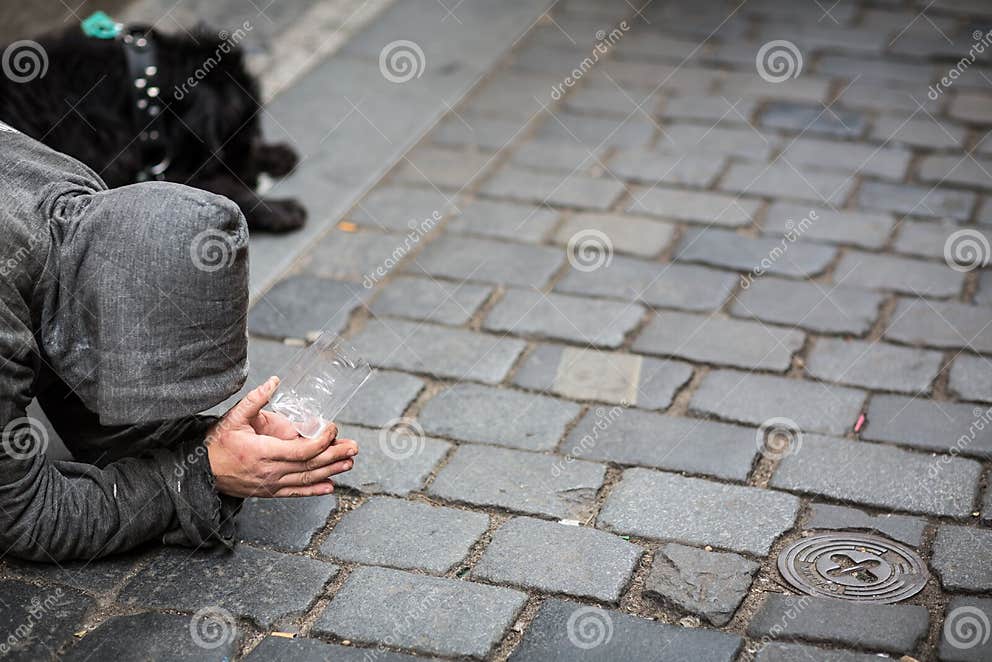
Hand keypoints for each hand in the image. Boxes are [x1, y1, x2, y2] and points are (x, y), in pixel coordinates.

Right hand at [206, 376, 358, 497]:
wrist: (202, 472)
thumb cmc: (218, 443)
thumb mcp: (234, 417)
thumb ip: (255, 399)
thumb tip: (274, 381)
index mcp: (263, 452)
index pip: (301, 451)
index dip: (321, 441)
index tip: (332, 428)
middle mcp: (270, 472)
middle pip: (309, 466)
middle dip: (334, 456)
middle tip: (354, 448)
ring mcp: (271, 484)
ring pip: (306, 479)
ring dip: (331, 471)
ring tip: (349, 463)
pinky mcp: (270, 491)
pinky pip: (296, 493)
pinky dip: (314, 490)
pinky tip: (330, 486)